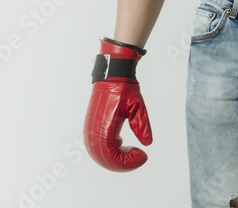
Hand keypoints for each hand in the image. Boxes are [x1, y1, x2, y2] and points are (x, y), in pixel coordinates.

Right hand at [83, 37, 152, 170]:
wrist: (112, 74)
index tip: (142, 155)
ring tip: (131, 152)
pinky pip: (96, 147)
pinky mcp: (91, 125)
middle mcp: (93, 129)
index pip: (111, 155)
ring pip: (98, 155)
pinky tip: (122, 145)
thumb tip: (147, 143)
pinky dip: (109, 152)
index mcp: (104, 126)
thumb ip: (142, 125)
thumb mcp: (137, 105)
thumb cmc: (124, 87)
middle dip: (123, 163)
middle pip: (103, 159)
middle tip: (139, 157)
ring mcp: (90, 128)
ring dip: (115, 159)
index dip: (127, 162)